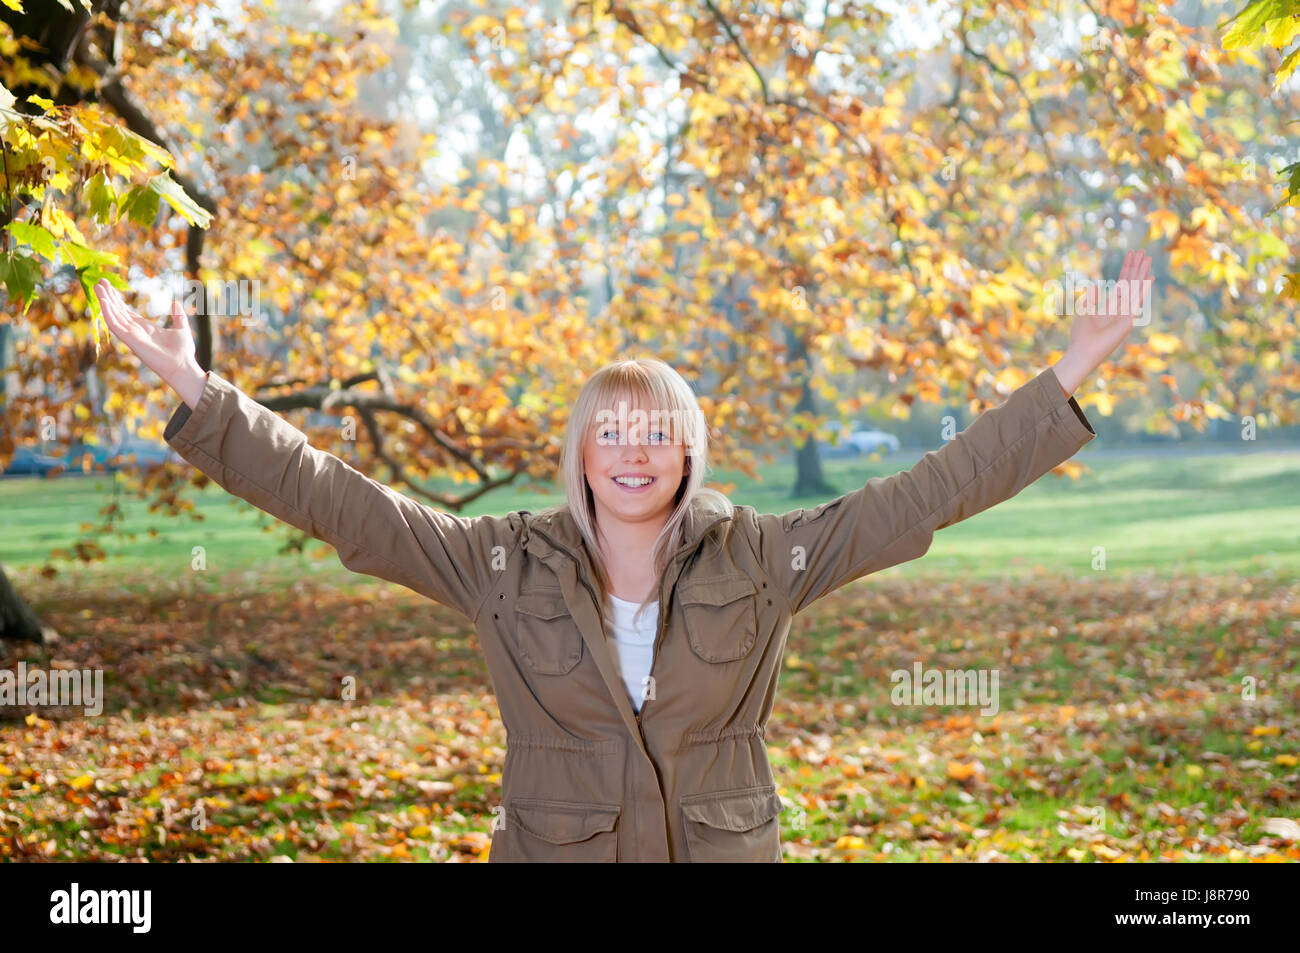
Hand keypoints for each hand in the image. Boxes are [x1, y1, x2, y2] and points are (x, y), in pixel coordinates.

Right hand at [95, 279, 206, 408]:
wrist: (183, 366)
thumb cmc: (182, 352)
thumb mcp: (181, 329)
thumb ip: (178, 316)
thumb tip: (176, 303)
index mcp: (145, 328)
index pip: (126, 312)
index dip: (117, 300)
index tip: (109, 287)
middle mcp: (135, 331)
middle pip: (117, 312)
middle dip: (108, 297)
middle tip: (99, 282)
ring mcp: (132, 336)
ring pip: (113, 316)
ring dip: (105, 302)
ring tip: (97, 287)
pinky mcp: (131, 340)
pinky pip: (115, 325)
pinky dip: (108, 313)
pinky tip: (104, 301)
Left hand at [1052, 249, 1151, 394]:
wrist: (1083, 351)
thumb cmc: (1081, 335)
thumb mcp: (1084, 311)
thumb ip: (1091, 298)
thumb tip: (1096, 286)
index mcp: (1112, 306)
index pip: (1123, 284)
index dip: (1127, 270)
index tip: (1131, 255)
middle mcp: (1122, 308)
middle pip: (1131, 283)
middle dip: (1136, 267)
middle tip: (1142, 251)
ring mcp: (1126, 314)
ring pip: (1135, 288)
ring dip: (1141, 273)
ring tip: (1147, 258)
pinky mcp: (1128, 320)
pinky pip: (1135, 301)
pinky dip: (1141, 289)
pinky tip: (1148, 278)